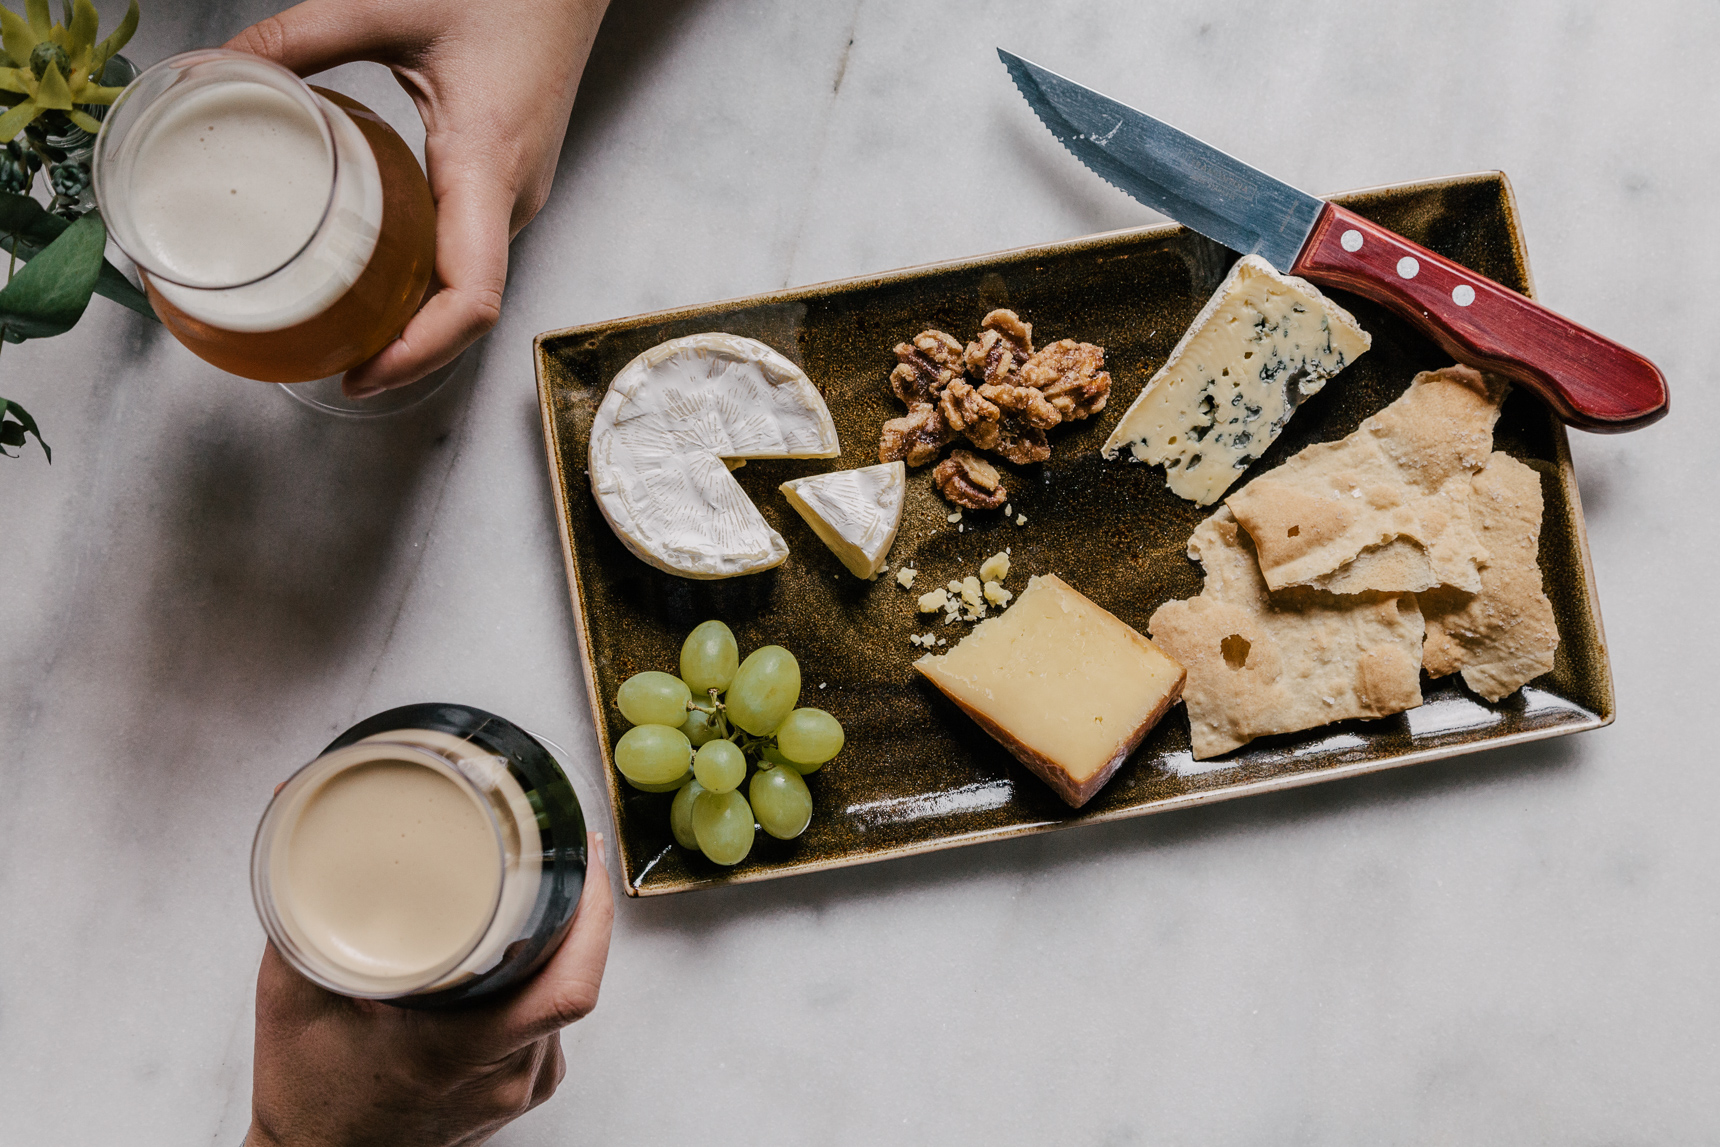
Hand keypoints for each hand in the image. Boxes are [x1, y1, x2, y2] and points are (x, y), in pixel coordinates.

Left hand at [226, 0, 610, 396]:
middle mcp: (512, 197)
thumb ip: (298, 37)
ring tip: (346, 335)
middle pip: (466, 311)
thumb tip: (212, 70)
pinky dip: (426, 288)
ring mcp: (516, 195)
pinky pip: (470, 256)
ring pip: (468, 288)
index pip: (472, 298)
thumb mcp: (390, 6)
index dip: (420, 353)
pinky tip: (378, 281)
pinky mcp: (507, 185)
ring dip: (415, 325)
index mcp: (488, 165)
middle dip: (404, 353)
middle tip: (329, 362)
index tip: (362, 373)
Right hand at [245, 832, 615, 1146]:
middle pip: (574, 978)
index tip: (584, 859)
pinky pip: (550, 1021)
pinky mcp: (518, 1089)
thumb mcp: (293, 1002)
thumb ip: (297, 919)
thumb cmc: (308, 1099)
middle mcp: (506, 1074)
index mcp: (463, 1050)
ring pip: (564, 998)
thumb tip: (299, 834)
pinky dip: (540, 979)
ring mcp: (518, 1086)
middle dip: (576, 909)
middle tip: (558, 853)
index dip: (594, 917)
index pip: (569, 985)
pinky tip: (516, 950)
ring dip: (558, 944)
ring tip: (539, 891)